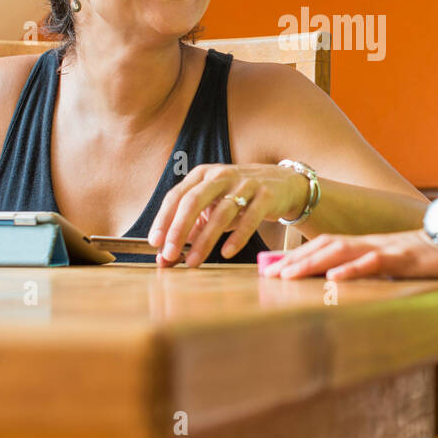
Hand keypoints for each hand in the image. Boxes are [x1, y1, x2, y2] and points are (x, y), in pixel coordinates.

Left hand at [149, 163, 308, 266]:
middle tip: (169, 254)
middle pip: (193, 201)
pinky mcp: (266, 195)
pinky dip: (237, 237)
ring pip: (220, 213)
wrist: (283, 185)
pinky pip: (250, 218)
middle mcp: (220, 175)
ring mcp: (245, 183)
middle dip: (178, 230)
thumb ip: (191, 230)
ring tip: (194, 262)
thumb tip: (166, 257)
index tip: (155, 243)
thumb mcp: (213, 208)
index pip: (176, 196)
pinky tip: (226, 253)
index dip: (163, 219)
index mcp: (202, 175)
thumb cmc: (240, 198)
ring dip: (204, 241)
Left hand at [260, 229, 437, 280]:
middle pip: (326, 247)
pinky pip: (376, 262)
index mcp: (367, 246)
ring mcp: (388, 249)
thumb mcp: (394, 267)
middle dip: (296, 260)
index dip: (298, 256)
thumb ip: (369, 270)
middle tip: (269, 275)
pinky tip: (334, 278)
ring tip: (289, 275)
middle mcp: (372, 244)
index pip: (325, 247)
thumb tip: (338, 282)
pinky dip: (353, 269)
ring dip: (313, 263)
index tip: (271, 270)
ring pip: (344, 251)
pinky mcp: (406, 259)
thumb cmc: (429, 260)